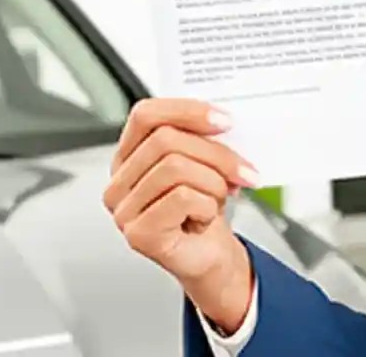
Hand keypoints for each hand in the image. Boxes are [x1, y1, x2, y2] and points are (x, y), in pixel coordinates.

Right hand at [102, 97, 257, 332]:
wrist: (210, 255)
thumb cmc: (204, 208)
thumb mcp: (206, 164)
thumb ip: (205, 139)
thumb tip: (225, 122)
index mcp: (131, 156)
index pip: (146, 115)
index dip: (187, 110)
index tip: (225, 120)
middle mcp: (121, 181)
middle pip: (165, 140)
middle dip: (217, 154)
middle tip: (244, 171)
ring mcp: (124, 209)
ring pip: (175, 167)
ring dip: (214, 183)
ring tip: (219, 198)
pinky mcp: (138, 234)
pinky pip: (182, 198)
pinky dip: (207, 206)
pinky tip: (204, 218)